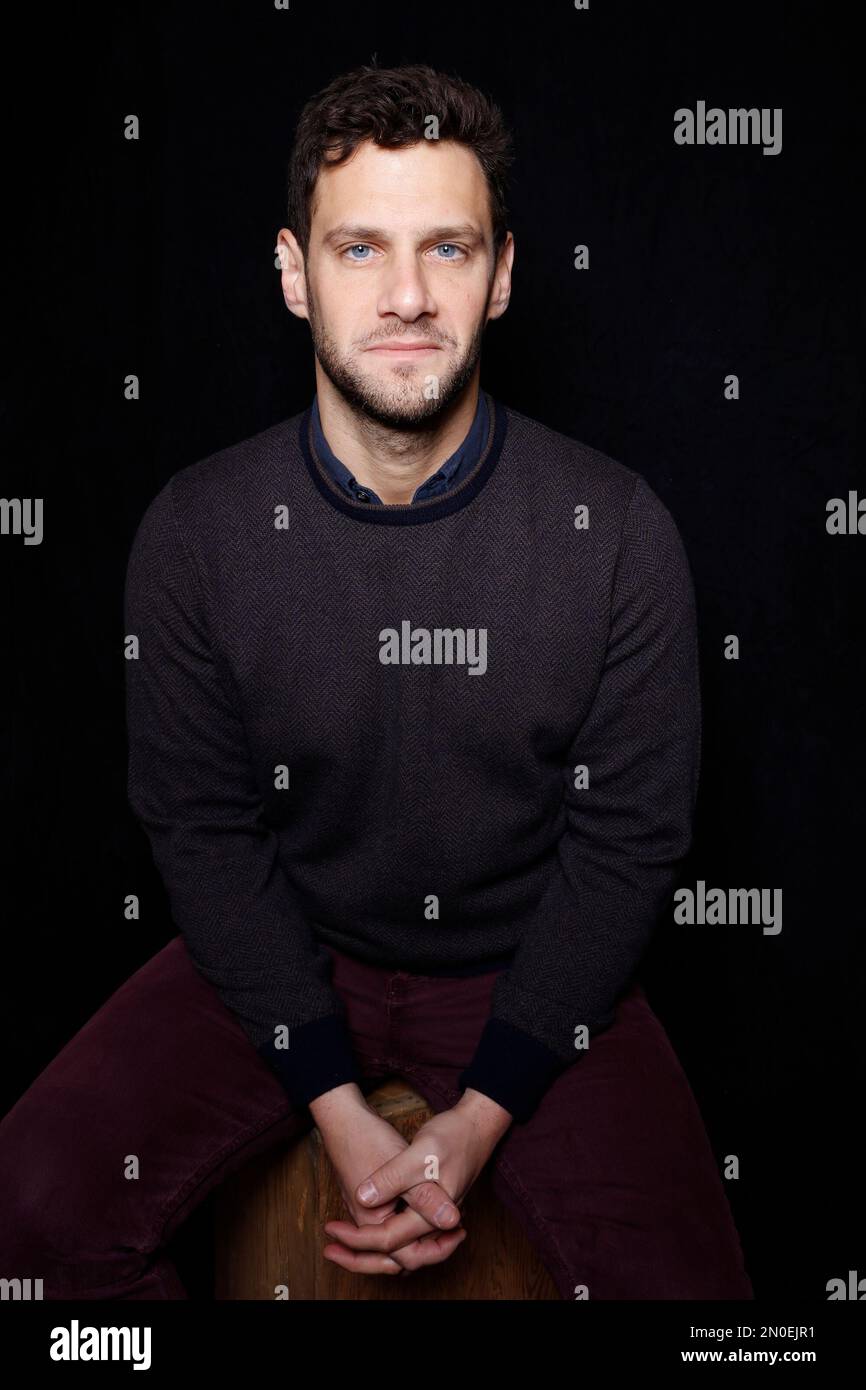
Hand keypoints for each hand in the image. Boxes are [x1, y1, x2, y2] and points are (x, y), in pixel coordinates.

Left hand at [322, 1087, 512, 1275]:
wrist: (478, 1124)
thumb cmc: (452, 1136)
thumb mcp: (418, 1154)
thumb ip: (393, 1179)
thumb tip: (364, 1198)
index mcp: (427, 1215)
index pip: (387, 1241)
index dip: (356, 1238)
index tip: (331, 1230)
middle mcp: (433, 1222)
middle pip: (397, 1256)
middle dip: (363, 1256)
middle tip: (333, 1249)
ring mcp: (436, 1216)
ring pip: (403, 1246)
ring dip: (375, 1247)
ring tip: (347, 1241)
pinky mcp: (435, 1206)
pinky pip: (409, 1231)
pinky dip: (389, 1233)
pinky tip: (374, 1220)